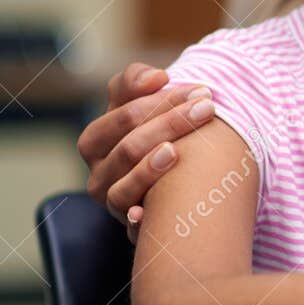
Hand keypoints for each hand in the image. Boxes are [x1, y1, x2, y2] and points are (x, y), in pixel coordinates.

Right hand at [76, 62, 215, 235]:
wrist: (168, 174)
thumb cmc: (153, 129)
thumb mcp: (139, 101)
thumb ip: (136, 80)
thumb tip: (156, 77)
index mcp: (95, 141)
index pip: (125, 116)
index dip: (163, 100)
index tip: (201, 91)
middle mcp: (99, 174)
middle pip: (129, 148)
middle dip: (171, 124)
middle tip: (208, 108)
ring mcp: (113, 203)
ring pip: (125, 186)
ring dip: (153, 167)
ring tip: (178, 150)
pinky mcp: (129, 227)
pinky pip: (131, 225)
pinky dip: (139, 219)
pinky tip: (148, 212)